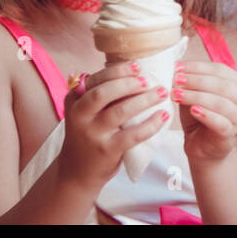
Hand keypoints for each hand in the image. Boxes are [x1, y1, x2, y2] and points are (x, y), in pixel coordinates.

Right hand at [57, 62, 168, 191]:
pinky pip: (132, 135)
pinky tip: (162, 116)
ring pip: (119, 112)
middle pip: (104, 94)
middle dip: (128, 83)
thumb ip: (98, 93)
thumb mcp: (84, 112)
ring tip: (161, 93)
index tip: (137, 66)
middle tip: (148, 80)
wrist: (76, 171)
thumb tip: (131, 70)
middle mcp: (80, 116)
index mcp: (74, 100)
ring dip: (143, 100)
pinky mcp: (107, 150)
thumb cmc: (87, 134)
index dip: (118, 71)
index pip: (96, 79)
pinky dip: (149, 125)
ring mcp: (93, 134)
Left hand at [173, 59, 236, 165]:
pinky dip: (206, 115)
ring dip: (197, 96)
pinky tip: (193, 110)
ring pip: (220, 103)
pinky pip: (221, 122)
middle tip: (176, 80)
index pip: (219, 69)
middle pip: (221, 85)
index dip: (197, 67)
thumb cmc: (201, 116)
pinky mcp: (232, 133)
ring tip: (177, 95)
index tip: (177, 67)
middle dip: (196, 80)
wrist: (203, 146)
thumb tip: (176, 69)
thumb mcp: (195, 94)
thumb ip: (191, 82)